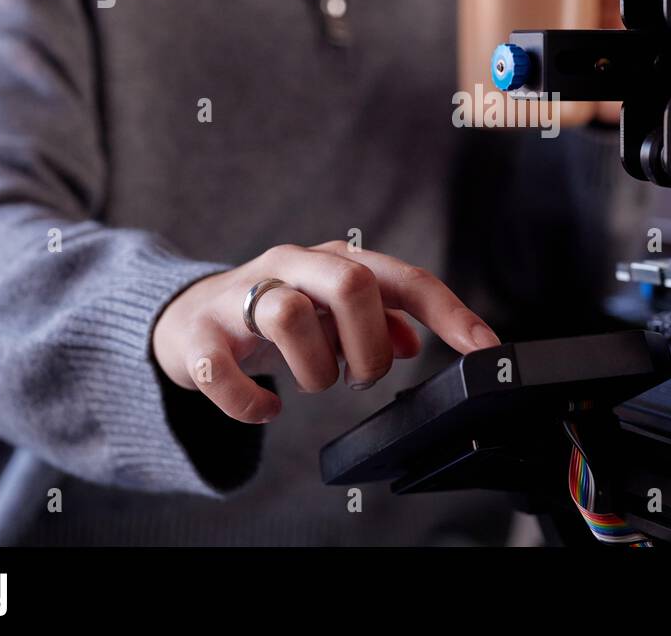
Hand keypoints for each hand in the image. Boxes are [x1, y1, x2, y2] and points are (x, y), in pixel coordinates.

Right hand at [151, 241, 500, 423]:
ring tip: (314, 382)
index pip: (403, 278)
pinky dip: (251, 402)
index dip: (448, 313)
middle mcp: (290, 266)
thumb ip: (377, 319)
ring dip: (315, 368)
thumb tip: (414, 343)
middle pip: (350, 281)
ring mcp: (240, 297)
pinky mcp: (197, 336)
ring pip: (289, 315)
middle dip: (369, 344)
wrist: (185, 316)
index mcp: (333, 260)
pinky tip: (267, 409)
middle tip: (362, 377)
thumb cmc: (274, 311)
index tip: (485, 349)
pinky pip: (223, 371)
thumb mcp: (331, 308)